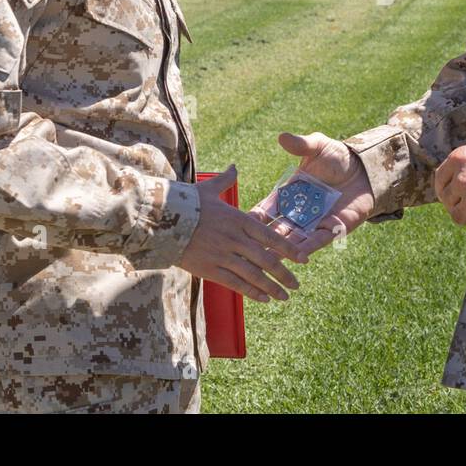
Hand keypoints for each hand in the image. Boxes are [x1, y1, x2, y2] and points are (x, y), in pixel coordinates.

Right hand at [179, 165, 308, 303]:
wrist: (161, 219)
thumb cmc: (185, 203)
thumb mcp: (208, 189)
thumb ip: (226, 180)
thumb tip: (234, 166)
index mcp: (238, 219)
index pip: (271, 236)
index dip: (290, 249)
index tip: (303, 258)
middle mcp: (235, 238)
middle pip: (267, 259)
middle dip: (285, 274)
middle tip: (297, 284)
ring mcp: (223, 255)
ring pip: (254, 275)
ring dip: (272, 287)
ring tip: (285, 296)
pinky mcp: (210, 269)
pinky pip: (236, 283)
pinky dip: (252, 292)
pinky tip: (264, 299)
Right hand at [254, 132, 374, 255]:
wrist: (366, 168)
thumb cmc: (338, 156)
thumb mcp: (318, 147)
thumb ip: (301, 144)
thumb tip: (282, 136)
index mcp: (289, 193)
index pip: (267, 208)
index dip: (255, 216)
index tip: (240, 224)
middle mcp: (299, 211)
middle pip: (277, 229)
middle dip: (265, 240)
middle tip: (249, 251)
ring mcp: (315, 222)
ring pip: (295, 240)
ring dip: (284, 250)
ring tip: (270, 260)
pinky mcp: (333, 229)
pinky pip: (319, 240)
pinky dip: (310, 247)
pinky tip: (300, 255)